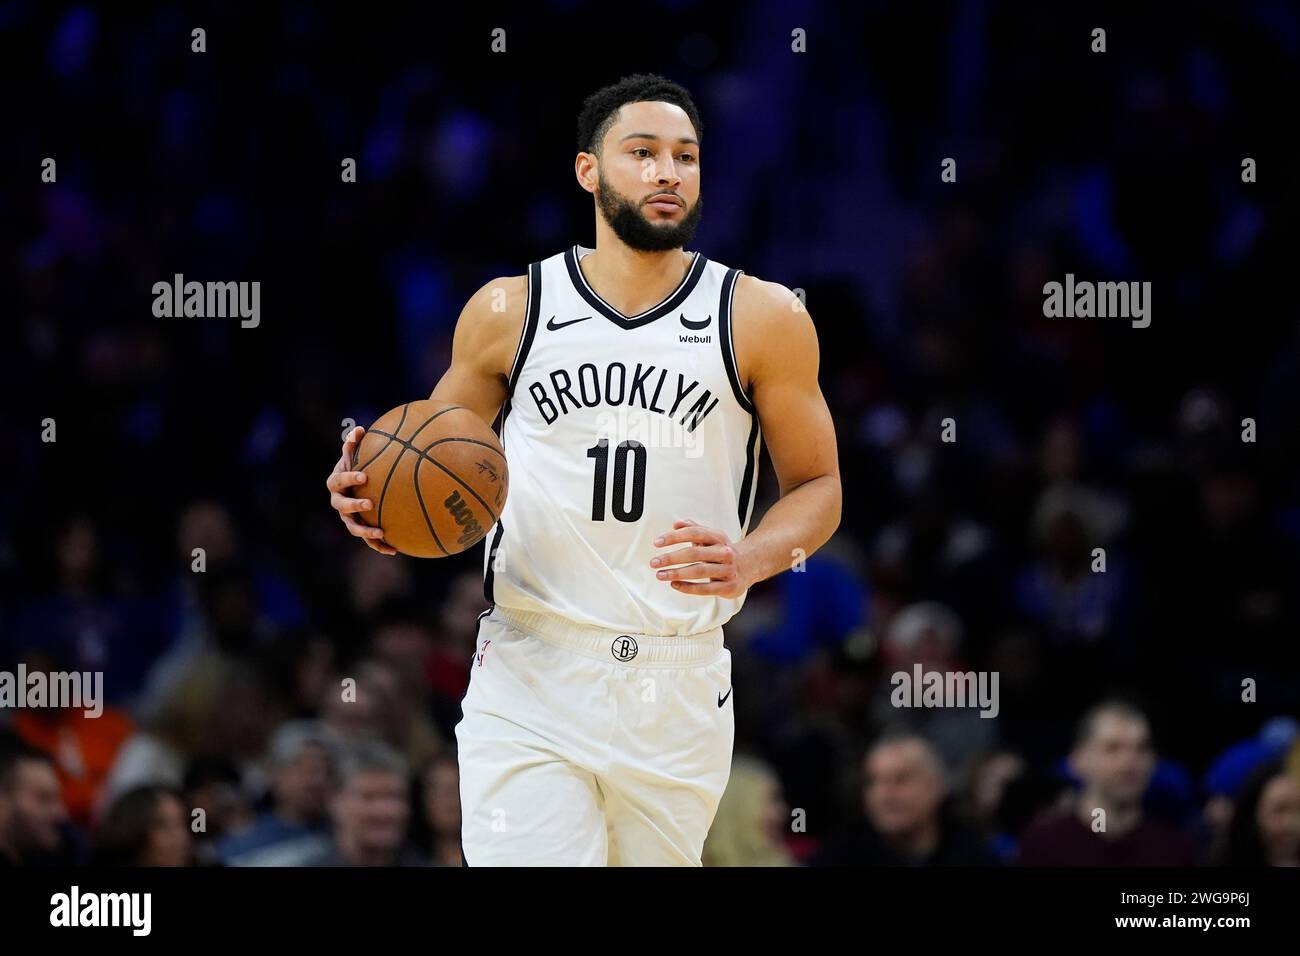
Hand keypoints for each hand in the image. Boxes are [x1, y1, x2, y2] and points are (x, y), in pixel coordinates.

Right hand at [326, 426, 396, 555]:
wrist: (356, 485)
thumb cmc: (356, 465)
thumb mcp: (354, 454)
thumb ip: (353, 444)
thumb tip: (358, 429)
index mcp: (335, 483)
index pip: (339, 480)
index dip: (349, 478)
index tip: (364, 476)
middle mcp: (339, 503)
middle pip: (342, 507)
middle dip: (355, 506)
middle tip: (370, 504)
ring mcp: (348, 518)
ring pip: (353, 527)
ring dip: (366, 531)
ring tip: (380, 532)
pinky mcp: (359, 529)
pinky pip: (368, 540)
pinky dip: (379, 545)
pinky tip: (395, 550)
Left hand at [648, 519, 750, 598]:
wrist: (751, 565)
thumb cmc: (724, 551)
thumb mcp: (712, 536)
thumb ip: (694, 529)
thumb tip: (676, 523)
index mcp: (718, 537)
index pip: (694, 533)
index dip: (675, 537)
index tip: (658, 542)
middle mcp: (724, 552)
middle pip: (695, 553)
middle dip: (672, 558)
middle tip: (655, 562)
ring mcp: (727, 570)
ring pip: (699, 571)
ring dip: (677, 573)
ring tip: (661, 575)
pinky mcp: (728, 586)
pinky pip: (705, 588)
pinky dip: (688, 587)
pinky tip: (675, 585)